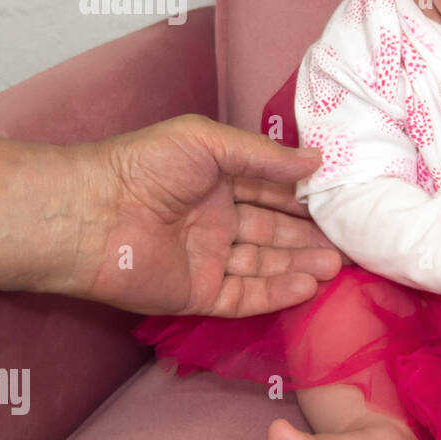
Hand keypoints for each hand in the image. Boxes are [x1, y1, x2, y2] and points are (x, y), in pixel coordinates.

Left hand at [77, 115, 343, 315]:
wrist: (89, 214)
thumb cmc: (143, 166)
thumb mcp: (209, 142)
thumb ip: (265, 156)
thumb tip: (318, 160)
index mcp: (217, 182)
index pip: (272, 192)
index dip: (305, 199)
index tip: (343, 202)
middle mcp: (216, 222)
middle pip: (275, 233)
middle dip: (311, 238)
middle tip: (351, 243)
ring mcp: (208, 260)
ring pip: (265, 266)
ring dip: (300, 266)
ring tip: (335, 266)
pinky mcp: (197, 295)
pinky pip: (244, 297)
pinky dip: (276, 293)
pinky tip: (306, 286)